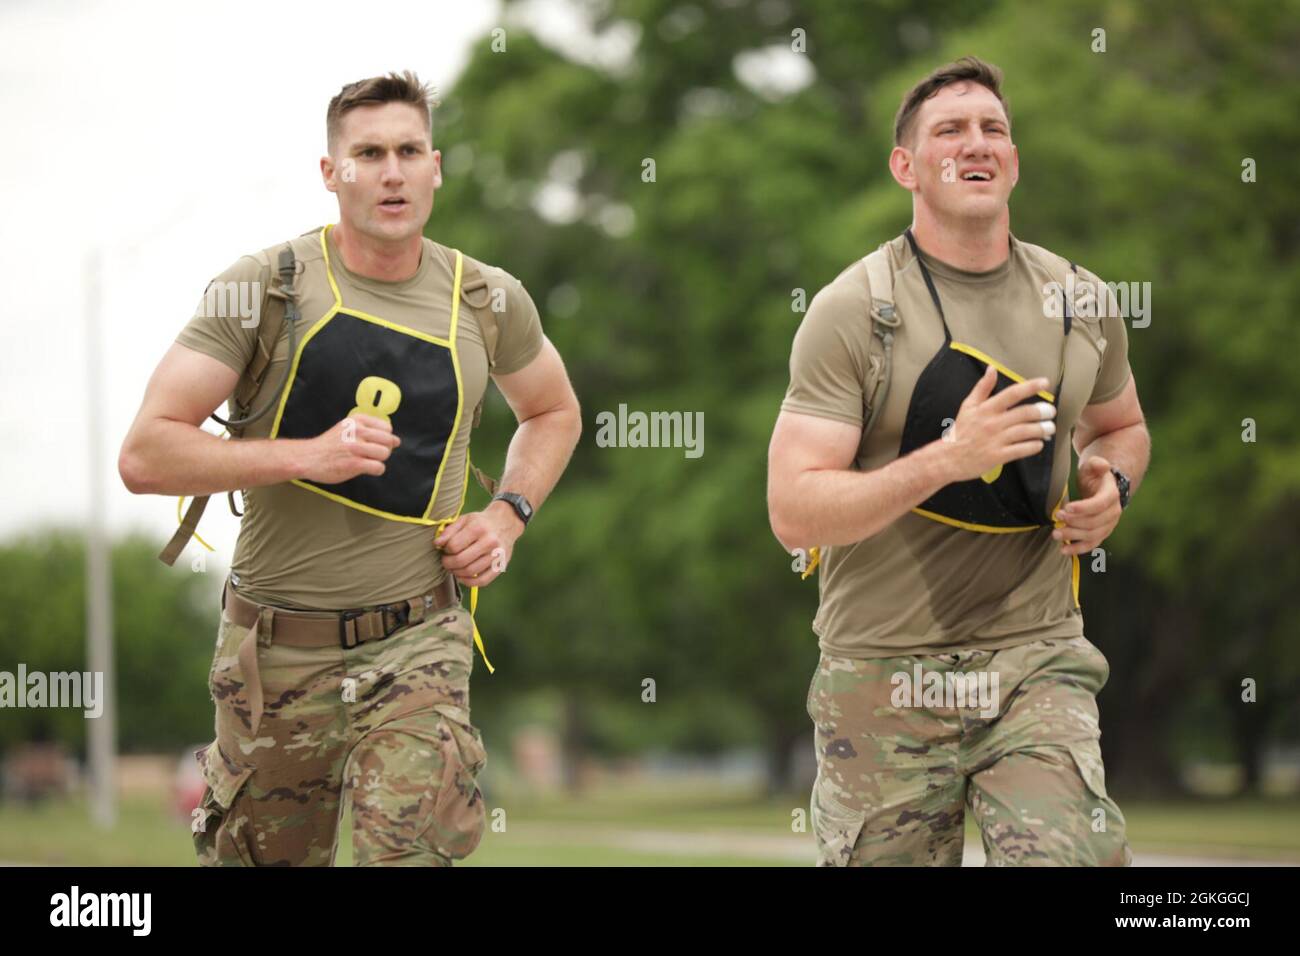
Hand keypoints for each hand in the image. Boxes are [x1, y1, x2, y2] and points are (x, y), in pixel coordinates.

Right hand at [298, 415, 399, 483]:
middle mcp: (358, 431)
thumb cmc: (329, 445)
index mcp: (357, 420)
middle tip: (372, 455)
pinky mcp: (355, 464)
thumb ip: (367, 430)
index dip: (385, 438)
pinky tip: (366, 469)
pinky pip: (379, 467)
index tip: (374, 443)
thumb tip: (395, 440)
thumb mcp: (346, 428)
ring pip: (385, 454)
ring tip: (367, 461)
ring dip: (379, 460)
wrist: (308, 458)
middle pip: (388, 441)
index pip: (387, 428)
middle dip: (384, 449)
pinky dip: (376, 470)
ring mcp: (356, 447)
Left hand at [434, 500, 521, 588]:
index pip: (454, 546)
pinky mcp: (500, 566)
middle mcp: (490, 542)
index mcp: (478, 528)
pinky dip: (469, 582)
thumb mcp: (465, 520)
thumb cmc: (482, 522)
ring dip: (457, 572)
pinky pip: (482, 581)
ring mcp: (496, 555)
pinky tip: (462, 576)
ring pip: (470, 572)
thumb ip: (449, 531)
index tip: (446, 549)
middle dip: (448, 563)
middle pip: (461, 560)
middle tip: (446, 561)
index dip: (445, 549)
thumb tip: (437, 544)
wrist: (506, 523)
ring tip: (454, 567)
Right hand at [940, 366, 1057, 482]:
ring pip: (1026, 431)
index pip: (1012, 394)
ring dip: (1042, 429)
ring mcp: (995, 440)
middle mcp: (992, 423)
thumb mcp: (968, 406)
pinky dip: (1034, 446)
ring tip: (1049, 428)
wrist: (948, 458)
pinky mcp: (998, 456)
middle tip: (1051, 412)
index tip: (1045, 382)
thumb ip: (982, 387)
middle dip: (1042, 411)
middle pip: (1024, 413)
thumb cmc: (961, 431)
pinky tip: (1038, 444)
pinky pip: (1022, 450)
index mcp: (986, 409)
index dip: (1030, 387)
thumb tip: (992, 369)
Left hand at [1053, 456, 1121, 555]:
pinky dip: (1078, 549)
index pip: (1100, 504)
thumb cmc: (1094, 475)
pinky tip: (1063, 550)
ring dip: (1073, 536)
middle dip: (1074, 522)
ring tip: (1055, 534)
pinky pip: (1091, 545)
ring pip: (1092, 535)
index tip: (1066, 508)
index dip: (1084, 508)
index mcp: (1111, 495)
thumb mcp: (1094, 466)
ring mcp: (1108, 525)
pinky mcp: (1101, 533)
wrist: (1102, 487)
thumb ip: (1097, 464)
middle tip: (1057, 517)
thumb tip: (1103, 465)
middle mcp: (1113, 512)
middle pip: (1094, 522)